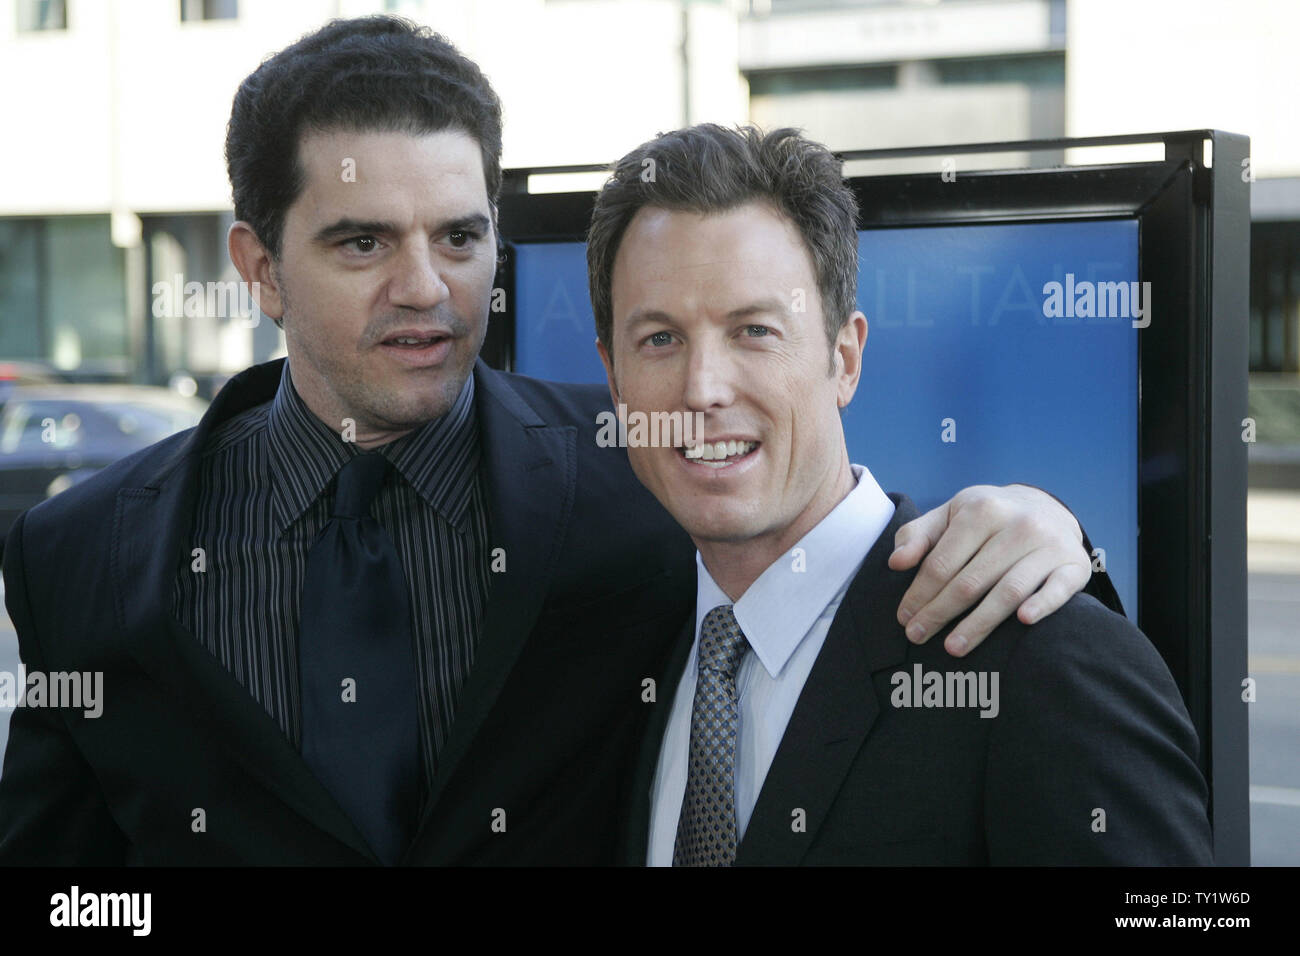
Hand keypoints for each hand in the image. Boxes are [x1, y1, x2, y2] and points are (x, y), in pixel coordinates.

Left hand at [887, 484, 1091, 656]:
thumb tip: (896, 562)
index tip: (904, 619)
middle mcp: (1018, 525)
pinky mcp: (1074, 564)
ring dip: (980, 623)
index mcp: (981, 510)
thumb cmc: (986, 518)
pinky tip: (1023, 622)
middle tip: (918, 637)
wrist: (1046, 507)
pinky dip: (1042, 604)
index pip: (942, 562)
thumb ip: (917, 535)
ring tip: (953, 647)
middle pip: (970, 581)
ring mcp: (1049, 544)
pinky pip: (1058, 588)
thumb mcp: (950, 515)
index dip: (919, 594)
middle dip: (939, 613)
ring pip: (1008, 591)